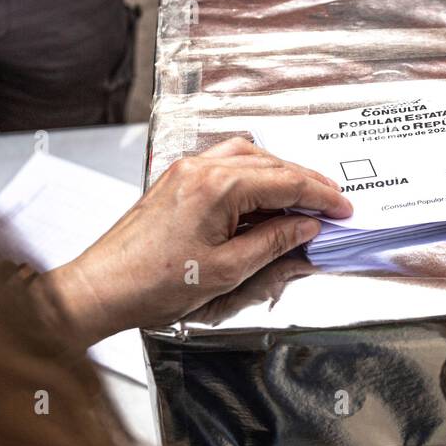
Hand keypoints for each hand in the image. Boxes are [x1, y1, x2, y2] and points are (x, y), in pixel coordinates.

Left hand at [37, 139, 350, 340]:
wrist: (103, 287)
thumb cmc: (153, 283)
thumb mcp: (228, 270)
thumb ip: (273, 242)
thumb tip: (305, 227)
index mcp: (218, 187)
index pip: (285, 182)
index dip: (320, 196)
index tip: (342, 208)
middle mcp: (201, 168)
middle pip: (270, 164)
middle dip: (305, 183)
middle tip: (332, 203)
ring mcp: (186, 170)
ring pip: (248, 157)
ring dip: (280, 174)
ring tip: (303, 199)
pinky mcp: (176, 180)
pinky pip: (225, 164)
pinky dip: (253, 175)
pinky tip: (264, 196)